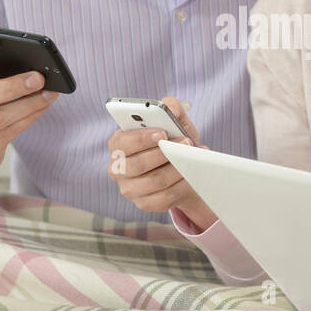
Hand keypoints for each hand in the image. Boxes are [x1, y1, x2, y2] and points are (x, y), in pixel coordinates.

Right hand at [108, 97, 216, 229]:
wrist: (182, 168)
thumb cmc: (172, 140)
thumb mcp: (173, 120)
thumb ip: (170, 107)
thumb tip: (170, 108)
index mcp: (118, 144)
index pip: (123, 142)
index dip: (141, 138)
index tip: (161, 133)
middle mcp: (118, 168)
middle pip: (138, 164)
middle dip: (164, 153)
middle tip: (186, 143)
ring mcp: (129, 188)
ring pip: (155, 181)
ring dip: (177, 169)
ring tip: (192, 157)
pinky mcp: (144, 203)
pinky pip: (165, 197)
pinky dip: (182, 185)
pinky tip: (191, 175)